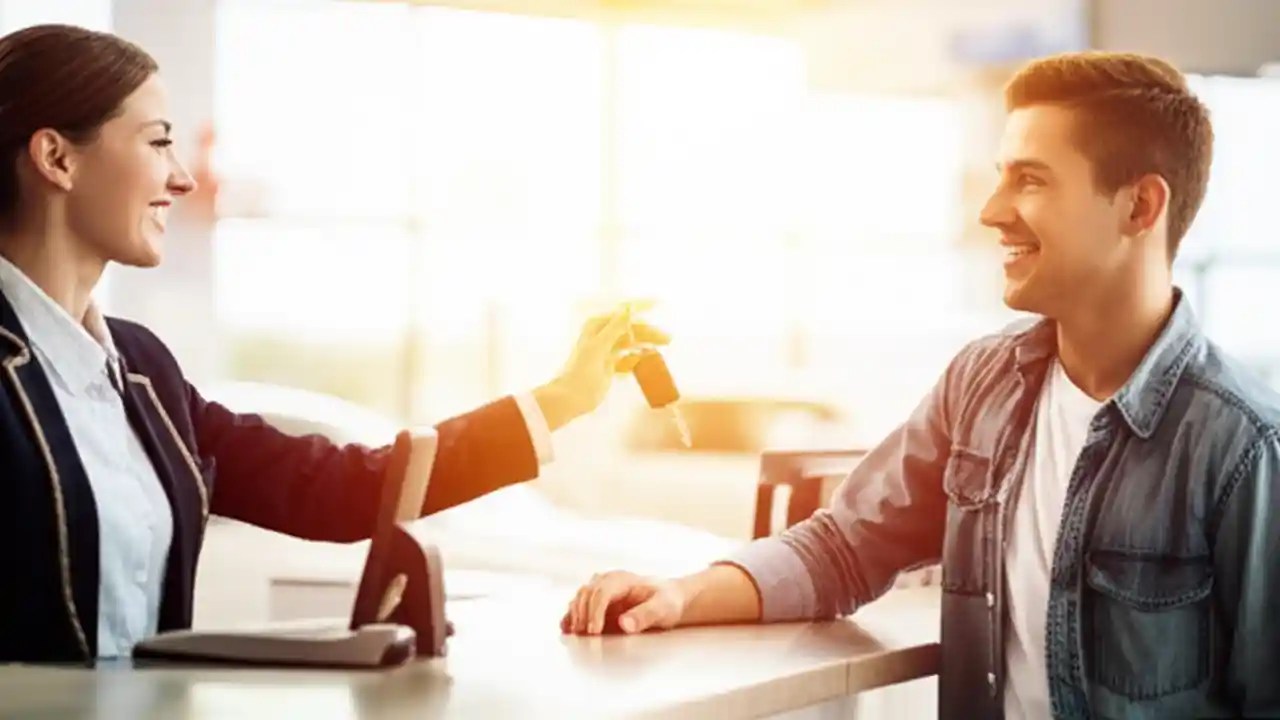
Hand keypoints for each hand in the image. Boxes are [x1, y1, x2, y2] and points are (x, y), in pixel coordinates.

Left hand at [534, 302, 668, 430]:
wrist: (571, 397)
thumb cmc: (582, 370)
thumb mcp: (599, 346)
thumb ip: (615, 327)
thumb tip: (630, 308)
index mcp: (598, 326)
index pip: (623, 313)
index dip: (640, 307)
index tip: (658, 303)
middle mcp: (603, 335)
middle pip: (631, 329)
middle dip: (649, 331)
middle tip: (668, 338)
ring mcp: (607, 350)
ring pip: (631, 343)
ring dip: (646, 343)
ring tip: (664, 346)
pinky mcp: (610, 365)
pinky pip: (628, 358)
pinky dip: (637, 358)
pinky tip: (649, 359)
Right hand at [560, 570, 686, 635]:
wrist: (670, 598)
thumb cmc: (668, 601)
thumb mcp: (663, 608)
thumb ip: (644, 616)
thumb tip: (624, 624)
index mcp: (623, 580)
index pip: (602, 592)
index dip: (595, 612)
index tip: (594, 631)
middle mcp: (608, 581)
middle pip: (586, 593)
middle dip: (582, 614)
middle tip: (585, 636)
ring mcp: (601, 589)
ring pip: (580, 597)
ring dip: (575, 615)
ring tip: (575, 633)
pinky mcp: (598, 601)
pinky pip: (580, 605)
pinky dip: (571, 615)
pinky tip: (567, 627)